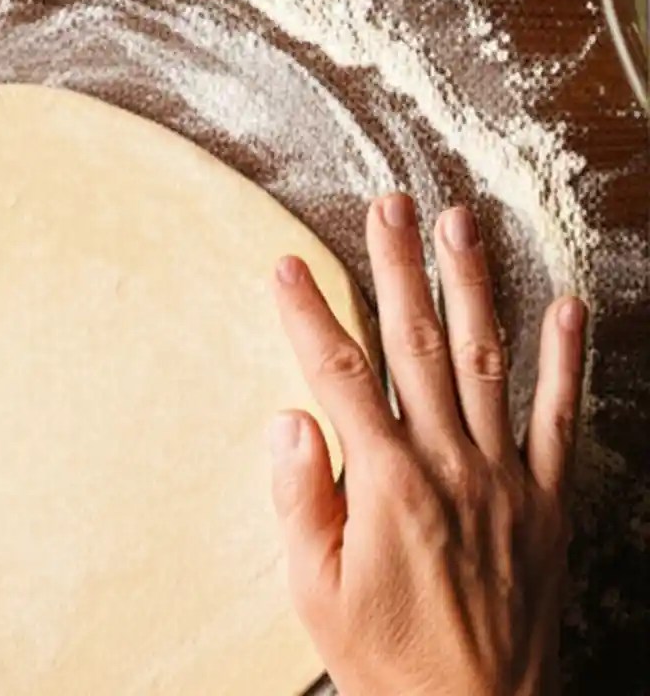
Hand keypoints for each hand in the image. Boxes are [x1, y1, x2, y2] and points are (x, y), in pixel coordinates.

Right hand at [269, 194, 584, 695]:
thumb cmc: (385, 656)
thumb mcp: (315, 590)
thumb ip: (302, 499)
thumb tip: (291, 419)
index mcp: (384, 483)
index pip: (339, 377)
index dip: (311, 314)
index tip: (290, 264)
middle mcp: (449, 464)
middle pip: (418, 345)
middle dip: (398, 267)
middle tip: (389, 206)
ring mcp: (505, 477)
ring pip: (489, 361)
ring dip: (474, 286)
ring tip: (461, 224)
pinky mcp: (547, 501)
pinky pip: (562, 418)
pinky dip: (567, 361)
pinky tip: (567, 308)